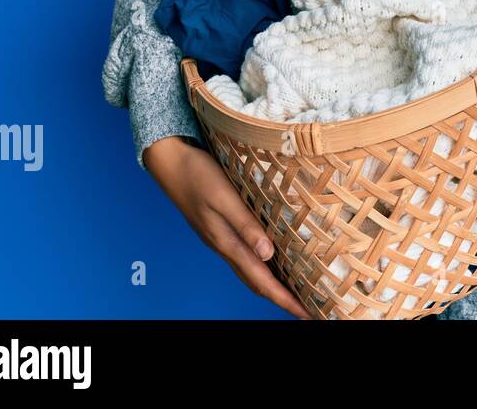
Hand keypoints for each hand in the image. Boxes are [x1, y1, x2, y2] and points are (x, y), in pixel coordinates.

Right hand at [143, 136, 312, 319]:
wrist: (170, 162)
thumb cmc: (198, 174)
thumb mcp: (225, 197)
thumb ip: (246, 225)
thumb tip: (267, 254)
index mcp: (227, 242)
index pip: (261, 279)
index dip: (283, 299)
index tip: (305, 313)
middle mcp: (224, 245)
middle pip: (256, 282)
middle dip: (281, 299)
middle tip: (306, 309)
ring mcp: (220, 239)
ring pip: (249, 272)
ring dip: (271, 286)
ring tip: (293, 291)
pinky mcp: (219, 229)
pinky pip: (243, 257)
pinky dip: (260, 268)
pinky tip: (270, 260)